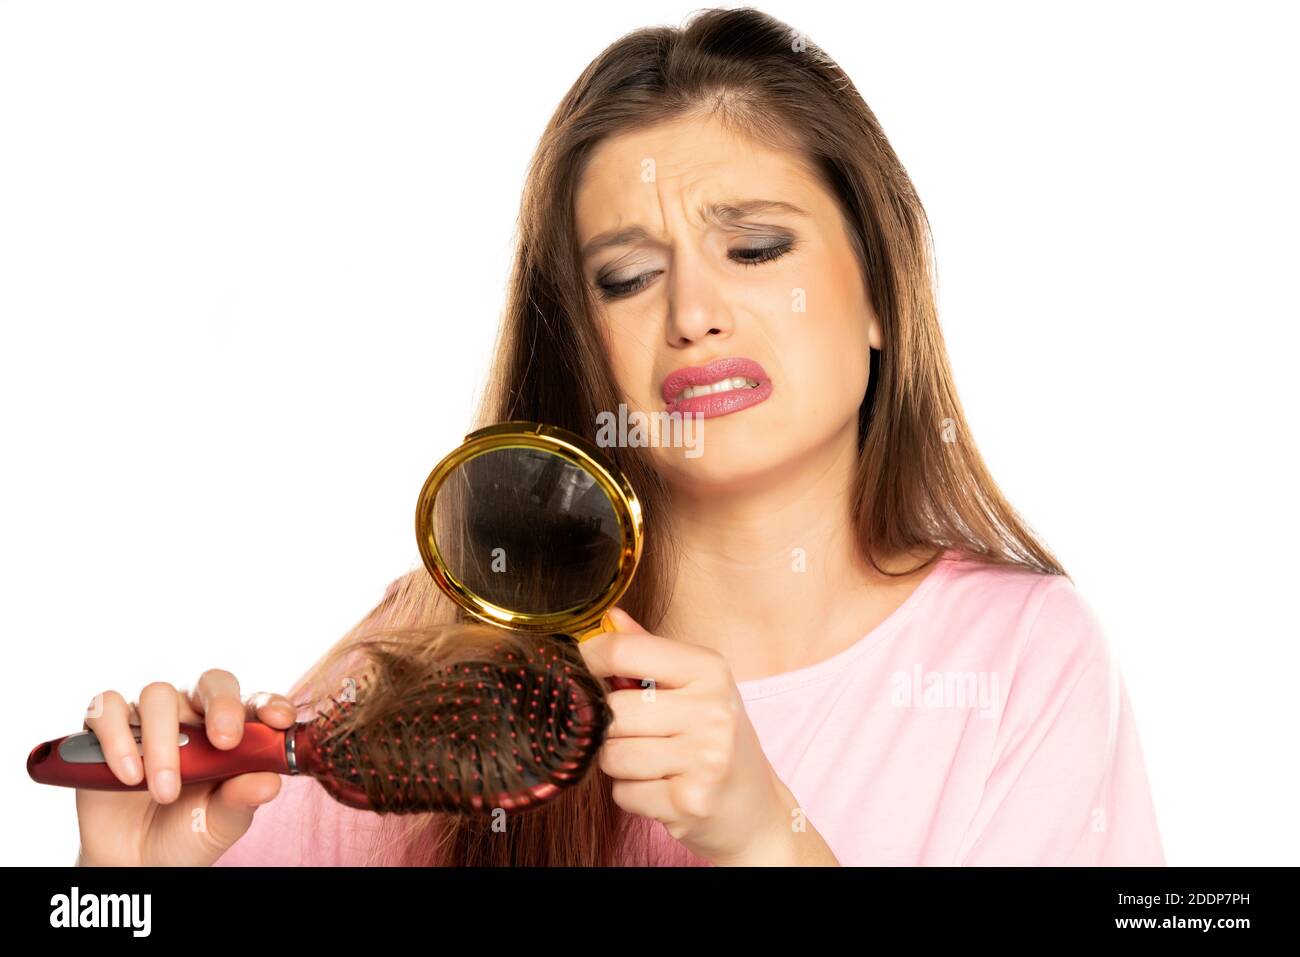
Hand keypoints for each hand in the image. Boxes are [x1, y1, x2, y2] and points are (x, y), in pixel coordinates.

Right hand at [75, 671, 295, 865]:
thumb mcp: (221, 824)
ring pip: (157, 694)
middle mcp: (192, 715)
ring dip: (163, 742)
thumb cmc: (188, 833)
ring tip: (166, 791)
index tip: (279, 721)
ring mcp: (148, 718)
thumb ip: (243, 800)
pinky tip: (128, 775)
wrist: (133, 862)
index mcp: (231, 731)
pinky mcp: (104, 729)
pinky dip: (116, 738)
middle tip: (224, 742)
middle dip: (222, 705)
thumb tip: (270, 782)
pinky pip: (106, 709)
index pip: (255, 702)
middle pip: (211, 681)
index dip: (269, 704)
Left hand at [578, 607, 799, 864]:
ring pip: (612, 755)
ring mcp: (705, 758)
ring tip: (651, 762)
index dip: (590, 659)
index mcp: (710, 670)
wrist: (754, 808)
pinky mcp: (691, 801)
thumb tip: (609, 617)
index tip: (584, 669)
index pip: (626, 651)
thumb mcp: (694, 686)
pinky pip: (623, 793)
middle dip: (611, 727)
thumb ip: (650, 651)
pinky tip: (660, 789)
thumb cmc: (714, 739)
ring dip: (619, 764)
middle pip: (612, 710)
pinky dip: (632, 794)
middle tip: (636, 734)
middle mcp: (712, 710)